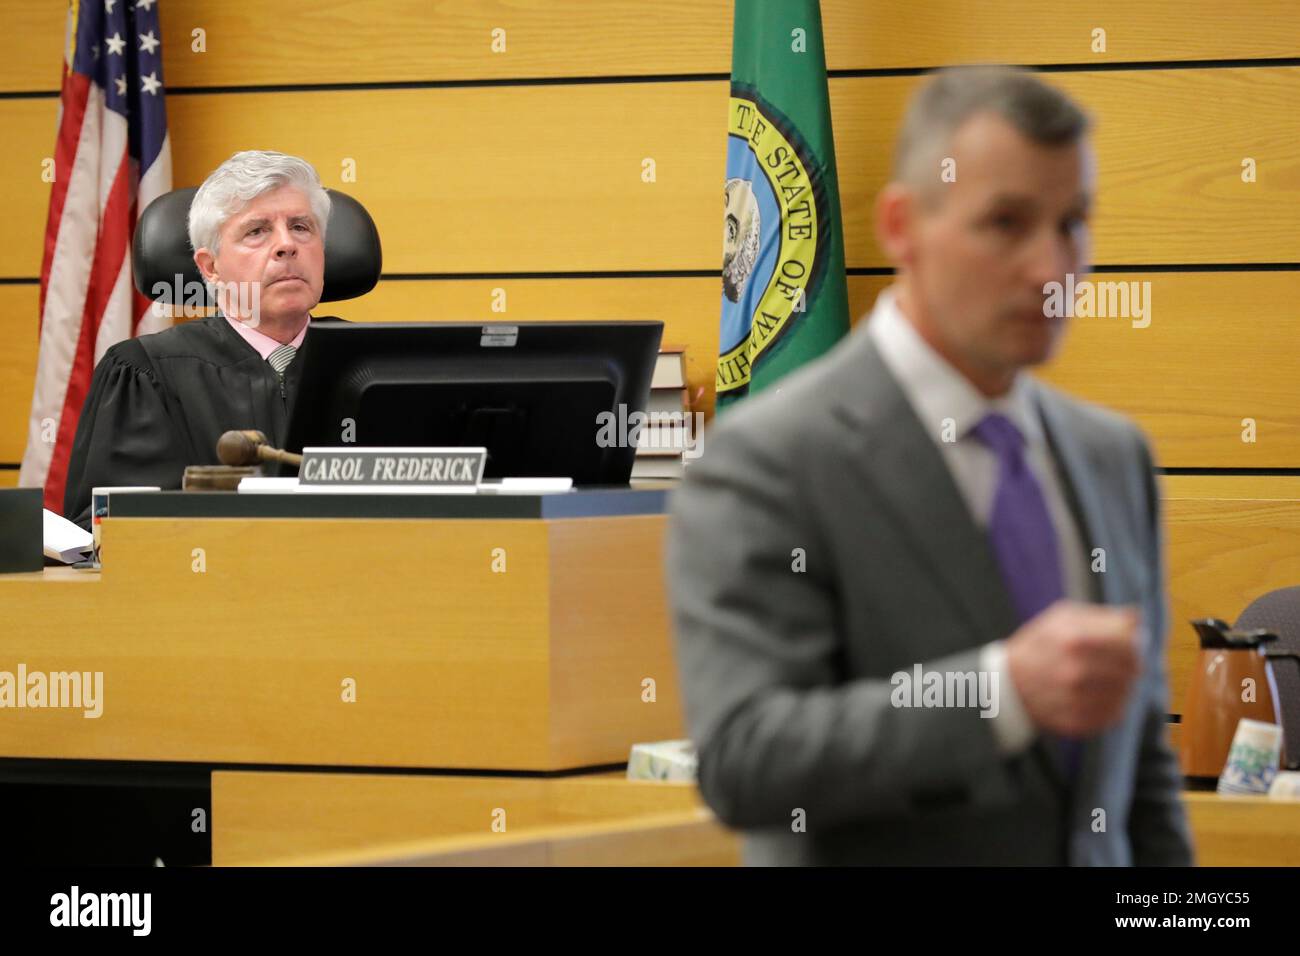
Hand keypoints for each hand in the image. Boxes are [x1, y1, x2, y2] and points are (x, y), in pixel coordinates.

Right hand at [1005, 600, 1140, 736]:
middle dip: (1129, 666)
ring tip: (1106, 681)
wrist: (1006, 683)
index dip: (1134, 645)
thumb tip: (1136, 617)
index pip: (1128, 645)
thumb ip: (1101, 616)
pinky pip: (1113, 716)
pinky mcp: (1076, 723)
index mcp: (1074, 640)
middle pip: (1130, 671)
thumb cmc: (1039, 644)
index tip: (1127, 646)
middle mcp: (1075, 672)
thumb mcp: (1062, 618)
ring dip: (1122, 687)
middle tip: (1120, 665)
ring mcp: (1075, 701)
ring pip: (1125, 694)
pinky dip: (1112, 706)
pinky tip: (1098, 697)